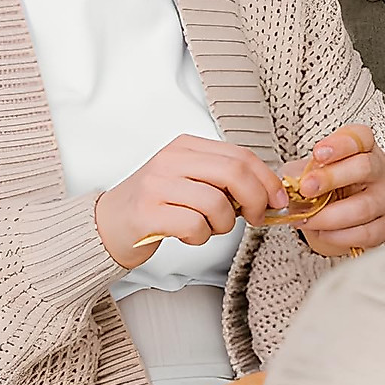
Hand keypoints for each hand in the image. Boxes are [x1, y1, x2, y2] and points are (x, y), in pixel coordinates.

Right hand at [94, 134, 291, 269]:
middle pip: (234, 173)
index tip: (277, 200)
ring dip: (224, 224)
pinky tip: (189, 235)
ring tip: (210, 227)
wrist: (107, 225)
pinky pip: (194, 225)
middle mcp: (170, 161)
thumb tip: (268, 190)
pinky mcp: (147, 214)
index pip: (240, 155)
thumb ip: (222, 179)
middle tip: (256, 217)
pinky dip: (201, 237)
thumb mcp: (189, 180)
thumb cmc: (156, 205)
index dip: (267, 179)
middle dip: (256, 199)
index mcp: (185, 147)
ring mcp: (156, 186)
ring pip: (216, 203)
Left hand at [283, 124, 384, 256]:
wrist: (329, 216)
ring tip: (308, 218)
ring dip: (330, 215)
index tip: (318, 153)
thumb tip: (291, 182)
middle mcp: (379, 170)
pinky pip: (367, 232)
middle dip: (331, 178)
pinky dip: (340, 235)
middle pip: (364, 167)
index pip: (360, 137)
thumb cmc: (323, 188)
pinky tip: (323, 232)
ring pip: (365, 206)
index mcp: (363, 148)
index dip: (340, 144)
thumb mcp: (306, 172)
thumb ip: (299, 173)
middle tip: (306, 188)